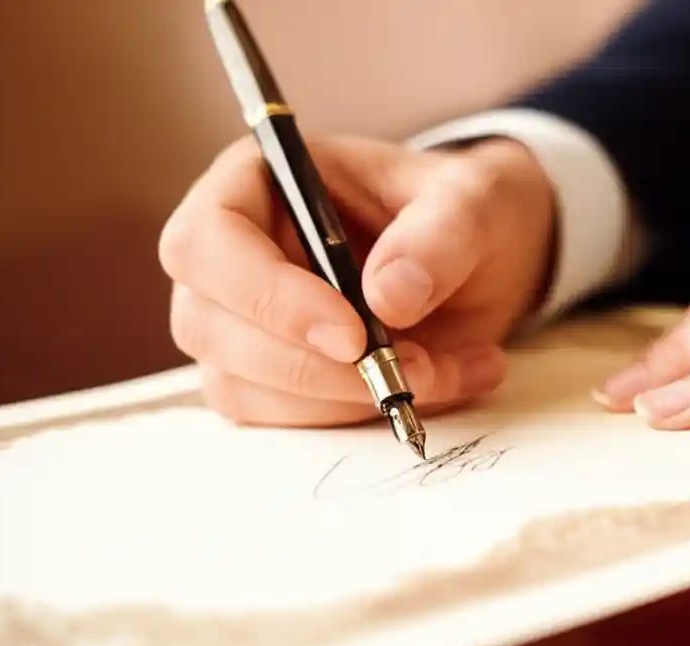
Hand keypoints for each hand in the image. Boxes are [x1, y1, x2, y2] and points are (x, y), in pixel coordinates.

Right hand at [159, 135, 554, 425]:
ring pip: (241, 387)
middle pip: (207, 325)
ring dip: (344, 400)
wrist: (482, 260)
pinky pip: (281, 421)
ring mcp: (236, 322)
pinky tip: (435, 385)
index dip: (268, 296)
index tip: (352, 336)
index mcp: (254, 179)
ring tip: (444, 370)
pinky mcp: (264, 379)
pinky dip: (357, 416)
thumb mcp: (475, 202)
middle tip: (412, 369)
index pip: (207, 240)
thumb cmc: (461, 211)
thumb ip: (441, 236)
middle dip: (311, 367)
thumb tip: (388, 295)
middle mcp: (227, 253)